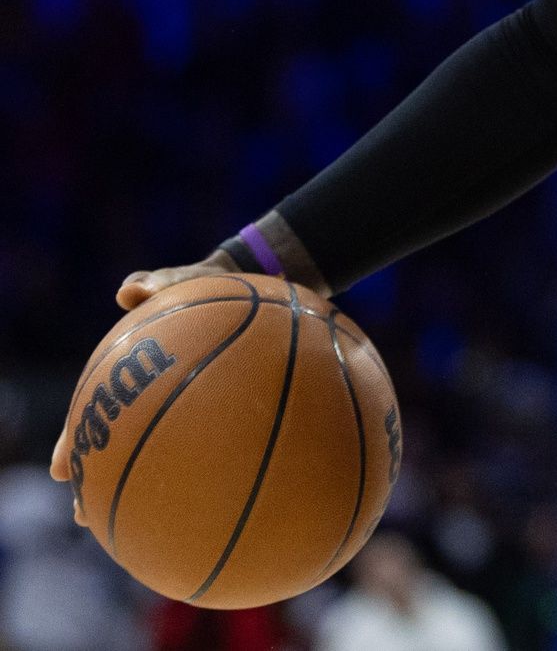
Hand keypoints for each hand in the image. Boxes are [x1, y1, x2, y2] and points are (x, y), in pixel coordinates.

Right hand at [49, 251, 239, 493]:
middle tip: (83, 513)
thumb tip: (130, 290)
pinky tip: (209, 498)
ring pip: (152, 452)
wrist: (245, 289)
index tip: (62, 468)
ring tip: (125, 523)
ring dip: (134, 485)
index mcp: (127, 372)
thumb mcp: (180, 281)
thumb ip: (156, 283)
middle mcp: (144, 396)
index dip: (75, 440)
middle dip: (94, 478)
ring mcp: (175, 405)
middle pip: (110, 444)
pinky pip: (204, 442)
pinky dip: (200, 467)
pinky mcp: (211, 409)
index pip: (91, 411)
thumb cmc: (203, 286)